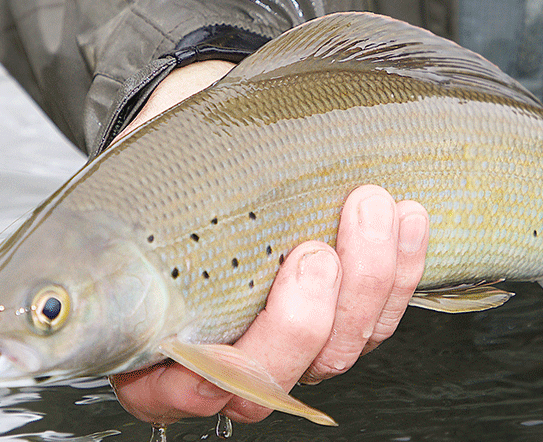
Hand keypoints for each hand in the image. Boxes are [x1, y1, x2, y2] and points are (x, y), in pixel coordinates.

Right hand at [110, 184, 429, 424]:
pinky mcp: (342, 320)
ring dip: (367, 282)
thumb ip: (139, 221)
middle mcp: (228, 365)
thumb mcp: (134, 195)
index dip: (225, 367)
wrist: (209, 152)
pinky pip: (379, 317)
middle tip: (315, 251)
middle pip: (278, 377)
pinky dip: (400, 269)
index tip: (238, 317)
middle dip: (307, 319)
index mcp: (160, 354)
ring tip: (372, 207)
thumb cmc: (164, 178)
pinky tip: (407, 219)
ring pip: (340, 349)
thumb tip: (138, 208)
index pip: (193, 390)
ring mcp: (291, 346)